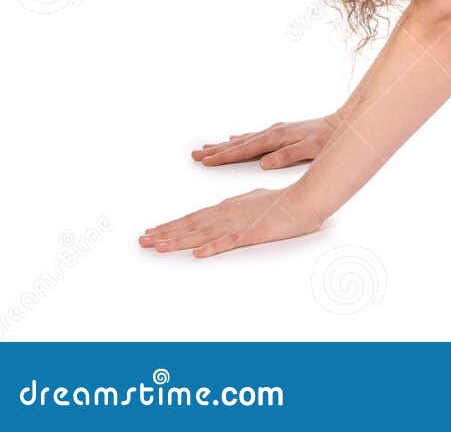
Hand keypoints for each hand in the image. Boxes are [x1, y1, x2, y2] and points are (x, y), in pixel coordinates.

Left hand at [141, 187, 323, 257]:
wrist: (305, 199)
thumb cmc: (283, 200)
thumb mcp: (255, 199)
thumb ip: (238, 205)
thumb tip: (224, 207)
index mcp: (228, 206)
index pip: (193, 217)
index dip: (172, 225)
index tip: (154, 231)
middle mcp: (227, 213)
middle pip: (190, 225)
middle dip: (165, 233)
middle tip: (142, 240)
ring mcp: (238, 224)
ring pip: (201, 233)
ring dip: (177, 240)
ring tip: (156, 246)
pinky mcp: (252, 234)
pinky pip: (228, 242)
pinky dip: (212, 248)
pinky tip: (198, 254)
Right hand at [191, 115, 339, 168]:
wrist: (341, 125)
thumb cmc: (327, 139)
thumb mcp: (310, 149)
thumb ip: (287, 156)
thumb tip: (265, 163)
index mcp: (275, 138)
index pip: (243, 150)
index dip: (223, 157)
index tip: (204, 161)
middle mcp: (271, 132)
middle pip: (238, 144)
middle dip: (216, 150)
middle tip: (195, 155)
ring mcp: (275, 132)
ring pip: (243, 140)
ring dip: (224, 145)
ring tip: (206, 148)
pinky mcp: (280, 133)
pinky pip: (253, 137)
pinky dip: (240, 140)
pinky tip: (234, 139)